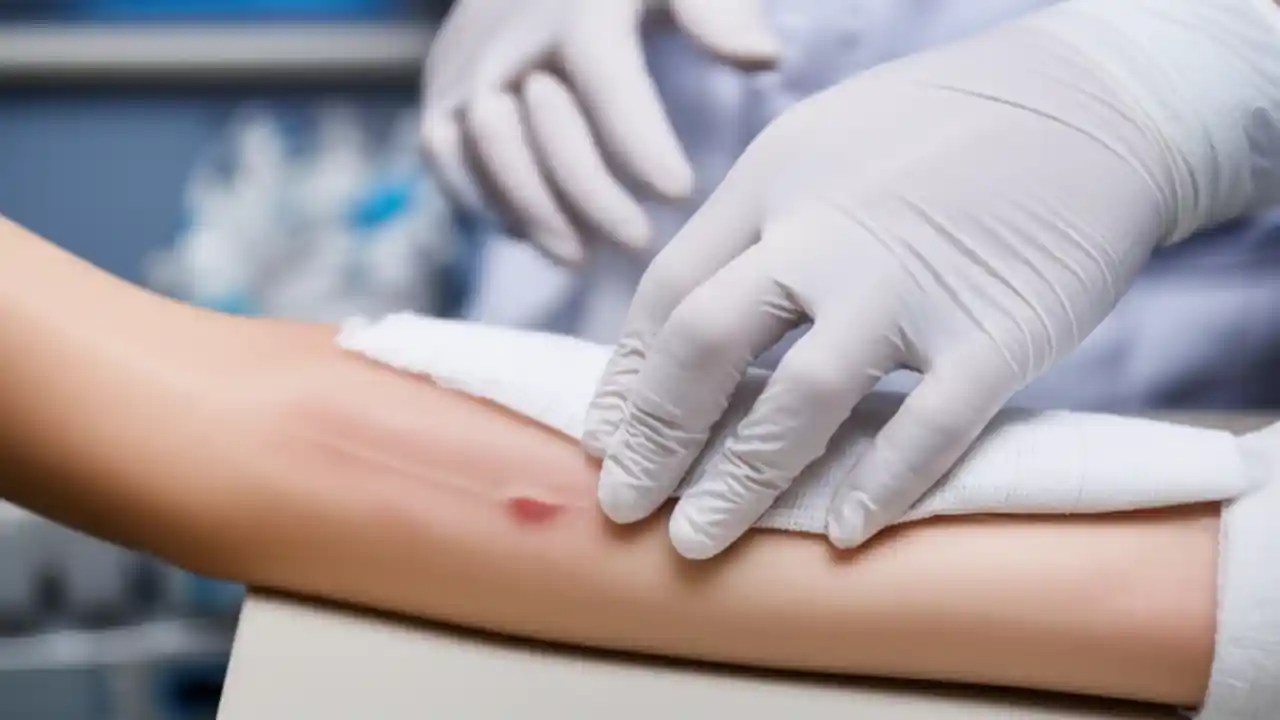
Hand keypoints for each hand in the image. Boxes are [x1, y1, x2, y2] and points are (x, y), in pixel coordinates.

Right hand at [421, 0, 779, 263]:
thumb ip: (718, 12)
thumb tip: (763, 57)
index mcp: (579, 6)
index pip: (605, 79)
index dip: (638, 141)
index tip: (679, 193)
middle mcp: (508, 35)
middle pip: (532, 124)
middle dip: (585, 191)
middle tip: (640, 242)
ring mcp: (464, 64)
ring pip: (480, 146)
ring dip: (528, 209)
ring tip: (579, 257)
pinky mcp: (439, 91)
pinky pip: (445, 156)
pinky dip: (482, 200)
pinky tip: (532, 234)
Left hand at [584, 0, 1279, 558]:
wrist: (1097, 102)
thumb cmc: (947, 127)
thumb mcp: (823, 141)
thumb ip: (759, 223)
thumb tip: (692, 324)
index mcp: (775, 179)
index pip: (668, 288)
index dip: (627, 375)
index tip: (606, 437)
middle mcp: (828, 231)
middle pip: (707, 343)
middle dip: (654, 436)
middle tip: (624, 503)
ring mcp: (912, 285)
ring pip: (802, 400)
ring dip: (739, 481)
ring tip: (697, 538)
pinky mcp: (996, 332)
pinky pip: (927, 429)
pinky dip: (880, 486)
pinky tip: (842, 531)